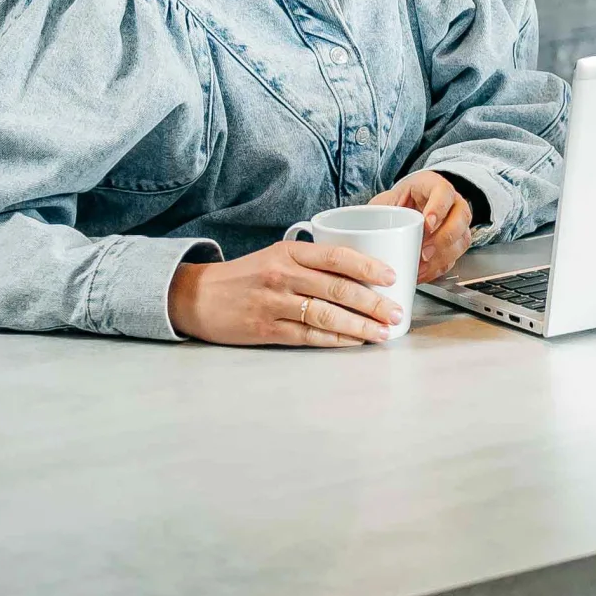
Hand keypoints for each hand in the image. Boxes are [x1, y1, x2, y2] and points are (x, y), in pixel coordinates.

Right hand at [168, 242, 402, 346]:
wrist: (198, 296)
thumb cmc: (245, 276)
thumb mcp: (275, 256)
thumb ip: (311, 261)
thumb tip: (358, 273)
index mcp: (289, 252)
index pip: (337, 256)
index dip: (368, 267)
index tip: (392, 277)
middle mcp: (283, 275)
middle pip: (338, 289)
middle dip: (373, 303)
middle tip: (396, 313)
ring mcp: (275, 304)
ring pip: (327, 316)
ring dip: (360, 326)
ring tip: (382, 333)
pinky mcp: (267, 330)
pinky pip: (309, 336)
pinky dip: (335, 340)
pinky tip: (354, 342)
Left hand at [369, 170, 475, 281]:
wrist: (410, 206)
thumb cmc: (400, 201)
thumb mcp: (388, 199)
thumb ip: (380, 211)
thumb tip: (363, 231)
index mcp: (435, 186)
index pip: (444, 193)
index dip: (438, 208)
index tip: (427, 223)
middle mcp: (453, 204)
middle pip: (460, 218)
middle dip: (443, 238)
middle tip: (424, 251)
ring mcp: (458, 224)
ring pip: (462, 240)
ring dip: (442, 256)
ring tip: (421, 266)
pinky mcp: (455, 244)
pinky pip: (453, 258)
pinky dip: (438, 268)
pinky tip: (422, 273)